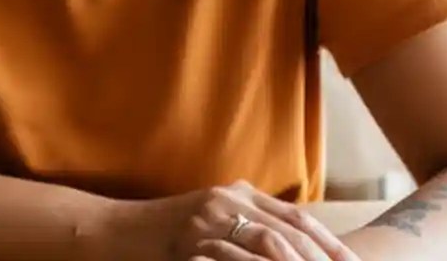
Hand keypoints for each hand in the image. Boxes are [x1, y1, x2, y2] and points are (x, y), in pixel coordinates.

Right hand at [87, 181, 360, 260]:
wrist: (117, 230)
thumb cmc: (165, 234)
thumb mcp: (210, 222)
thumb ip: (245, 225)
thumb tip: (287, 247)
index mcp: (238, 192)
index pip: (297, 218)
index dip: (329, 243)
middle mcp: (229, 198)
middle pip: (291, 229)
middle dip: (323, 256)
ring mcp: (212, 214)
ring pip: (272, 241)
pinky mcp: (195, 233)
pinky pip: (240, 254)